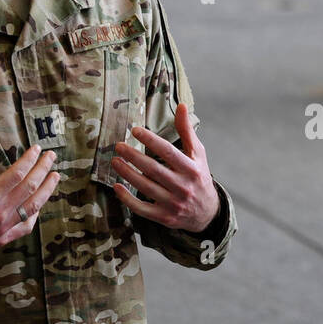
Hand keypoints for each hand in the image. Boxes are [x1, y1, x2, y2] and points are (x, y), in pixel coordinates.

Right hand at [0, 134, 58, 274]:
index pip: (17, 174)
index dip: (29, 159)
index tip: (37, 149)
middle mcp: (1, 212)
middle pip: (30, 187)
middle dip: (43, 169)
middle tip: (52, 156)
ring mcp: (4, 228)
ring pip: (33, 206)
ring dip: (47, 190)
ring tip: (55, 177)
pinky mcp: (3, 239)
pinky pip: (26, 226)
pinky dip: (35, 214)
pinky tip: (39, 205)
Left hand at [110, 102, 218, 232]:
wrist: (207, 213)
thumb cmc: (199, 177)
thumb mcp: (198, 154)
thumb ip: (187, 131)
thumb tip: (182, 106)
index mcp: (191, 169)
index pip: (168, 152)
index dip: (150, 140)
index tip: (134, 130)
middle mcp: (183, 187)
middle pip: (153, 169)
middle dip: (133, 156)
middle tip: (118, 146)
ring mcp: (173, 203)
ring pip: (145, 187)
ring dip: (127, 173)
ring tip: (115, 161)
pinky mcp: (164, 217)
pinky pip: (141, 208)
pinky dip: (127, 198)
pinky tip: (117, 187)